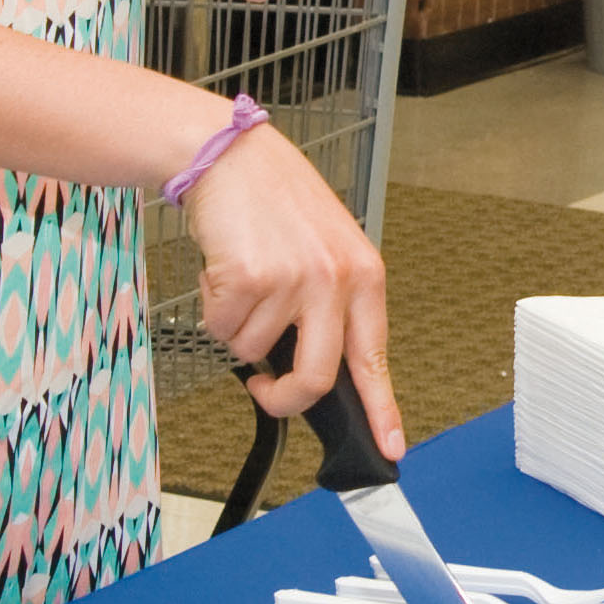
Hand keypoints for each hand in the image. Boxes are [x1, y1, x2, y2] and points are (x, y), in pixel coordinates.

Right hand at [185, 124, 403, 458]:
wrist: (231, 156)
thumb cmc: (277, 202)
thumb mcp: (326, 249)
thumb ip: (330, 306)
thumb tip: (317, 373)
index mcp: (363, 276)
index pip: (375, 357)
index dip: (383, 410)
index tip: (391, 447)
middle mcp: (334, 280)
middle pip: (316, 378)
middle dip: (284, 398)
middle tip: (265, 391)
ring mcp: (292, 280)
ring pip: (255, 351)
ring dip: (238, 326)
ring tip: (243, 280)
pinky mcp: (248, 278)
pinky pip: (221, 328)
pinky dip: (213, 308)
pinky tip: (222, 270)